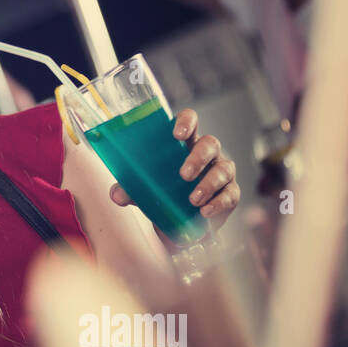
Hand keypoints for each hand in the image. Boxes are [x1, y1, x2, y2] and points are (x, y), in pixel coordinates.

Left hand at [108, 108, 239, 249]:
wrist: (181, 225)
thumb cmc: (164, 194)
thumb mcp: (144, 190)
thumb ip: (130, 188)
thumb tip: (116, 194)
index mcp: (184, 143)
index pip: (189, 121)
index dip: (186, 122)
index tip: (177, 133)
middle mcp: (206, 153)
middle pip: (210, 144)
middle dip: (198, 158)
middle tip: (183, 175)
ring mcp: (221, 171)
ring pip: (223, 168)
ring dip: (208, 183)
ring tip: (193, 200)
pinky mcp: (231, 193)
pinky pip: (230, 194)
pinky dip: (219, 203)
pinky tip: (205, 212)